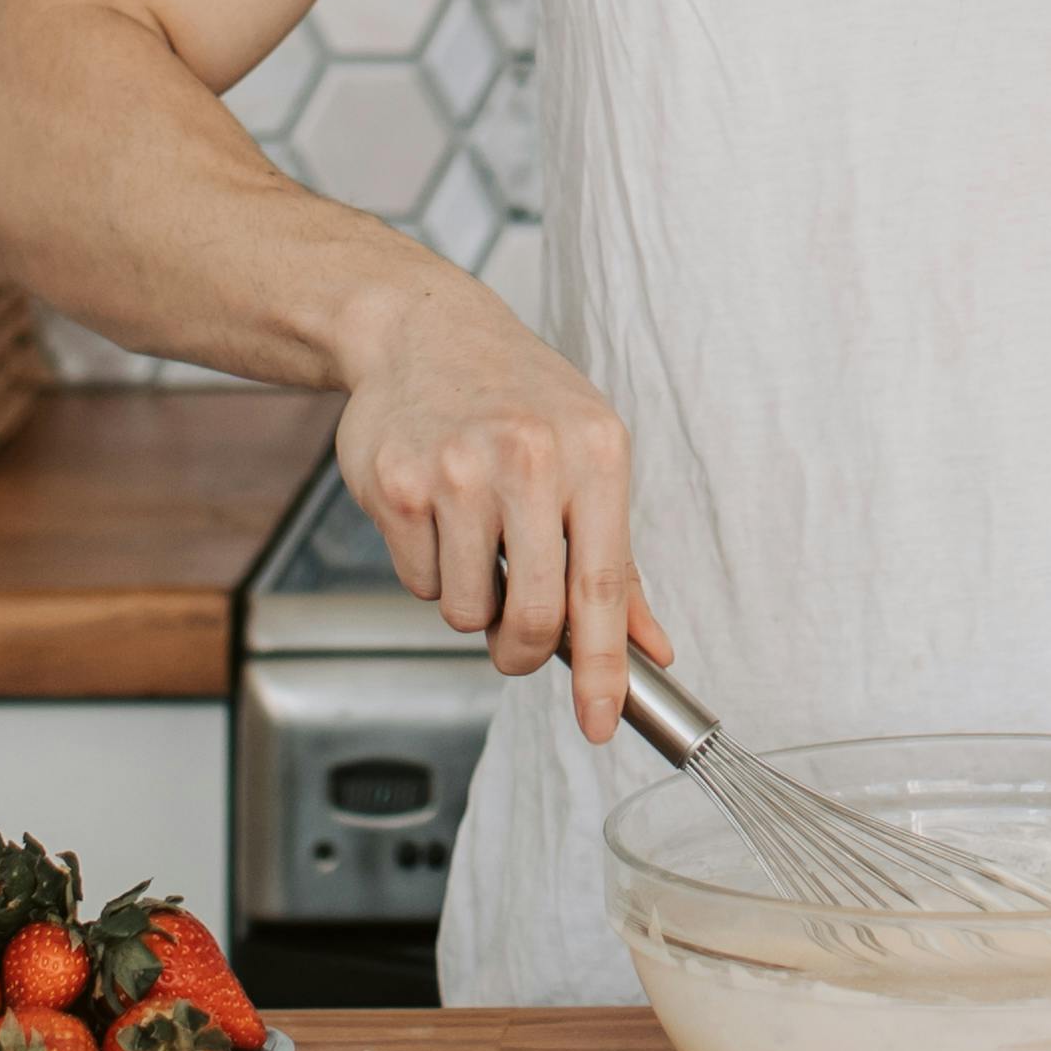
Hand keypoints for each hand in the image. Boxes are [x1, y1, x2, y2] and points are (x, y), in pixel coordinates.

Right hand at [335, 284, 665, 739]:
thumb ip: (619, 562)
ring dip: (472, 599)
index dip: (603, 667)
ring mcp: (458, 471)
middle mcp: (531, 459)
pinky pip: (420, 582)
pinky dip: (431, 568)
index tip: (601, 721)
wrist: (423, 329)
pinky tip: (434, 513)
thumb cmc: (518, 396)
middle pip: (535, 615)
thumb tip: (652, 649)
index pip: (604, 586)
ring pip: (469, 610)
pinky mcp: (398, 485)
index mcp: (595, 453)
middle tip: (516, 641)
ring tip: (472, 534)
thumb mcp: (589, 455)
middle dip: (523, 650)